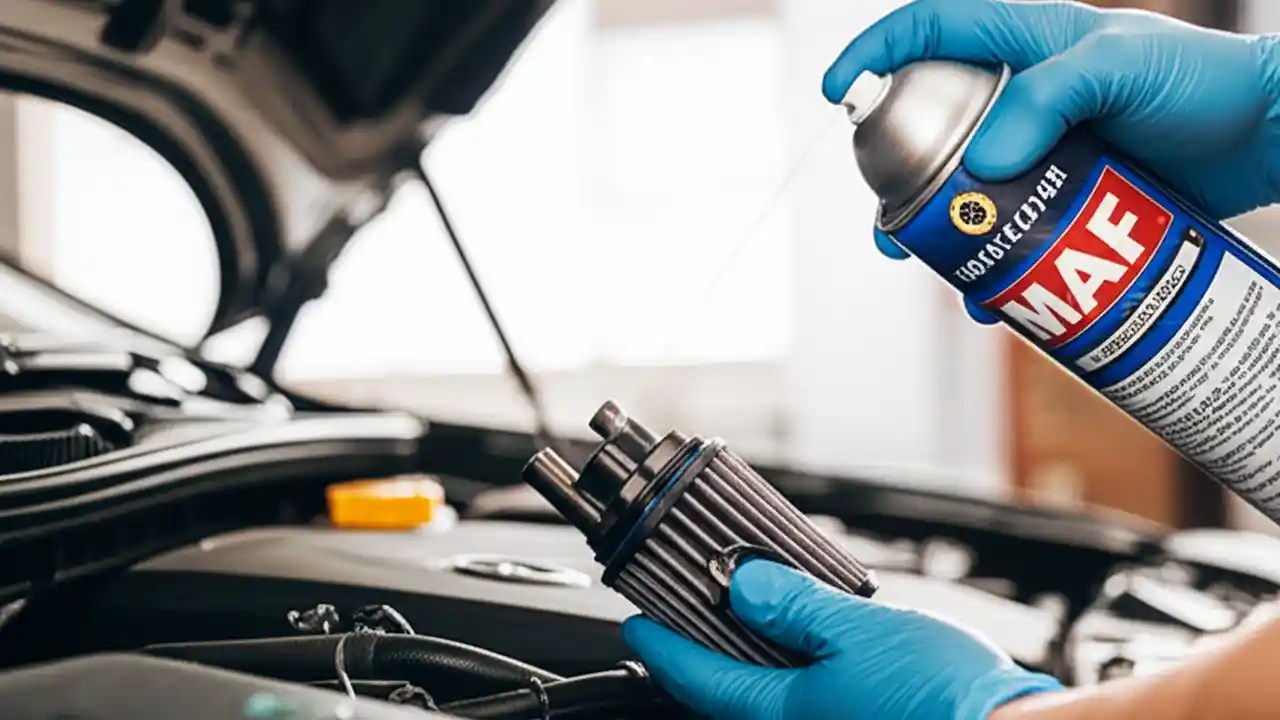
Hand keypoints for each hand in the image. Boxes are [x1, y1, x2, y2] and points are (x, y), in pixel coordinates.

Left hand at [623, 561, 1061, 719]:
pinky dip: (796, 661)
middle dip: (702, 646)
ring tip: (746, 606)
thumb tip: (742, 586)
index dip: (661, 647)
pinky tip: (814, 635)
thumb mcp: (858, 631)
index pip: (699, 678)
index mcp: (784, 711)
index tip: (636, 623)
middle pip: (729, 686)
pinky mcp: (865, 717)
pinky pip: (810, 691)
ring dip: (750, 649)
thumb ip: (794, 606)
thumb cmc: (944, 700)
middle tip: (683, 607)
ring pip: (770, 688)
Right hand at [827, 0, 1279, 322]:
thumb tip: (988, 162)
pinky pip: (1011, 234)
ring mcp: (1041, 151)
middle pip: (930, 129)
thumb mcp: (1125, 67)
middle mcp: (1022, 96)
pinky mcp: (1066, 201)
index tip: (839, 93)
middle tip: (890, 226)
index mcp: (1025, 41)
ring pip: (964, 193)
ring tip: (938, 270)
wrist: (1269, 139)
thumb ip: (1050, 98)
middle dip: (897, 179)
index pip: (929, 30)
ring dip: (942, 236)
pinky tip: (995, 300)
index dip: (876, 53)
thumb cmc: (1208, 82)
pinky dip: (994, 270)